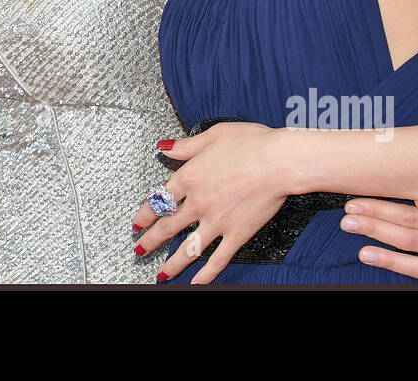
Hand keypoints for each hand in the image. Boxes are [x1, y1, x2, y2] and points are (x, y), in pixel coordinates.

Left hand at [131, 122, 287, 284]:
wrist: (279, 161)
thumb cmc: (251, 143)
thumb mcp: (212, 135)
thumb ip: (186, 146)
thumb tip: (166, 148)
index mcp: (189, 177)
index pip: (158, 200)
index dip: (145, 214)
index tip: (137, 223)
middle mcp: (198, 202)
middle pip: (167, 228)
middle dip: (150, 242)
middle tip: (141, 249)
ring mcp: (216, 221)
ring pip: (188, 248)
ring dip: (172, 264)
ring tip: (161, 274)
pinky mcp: (237, 234)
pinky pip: (218, 258)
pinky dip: (207, 274)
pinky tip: (197, 282)